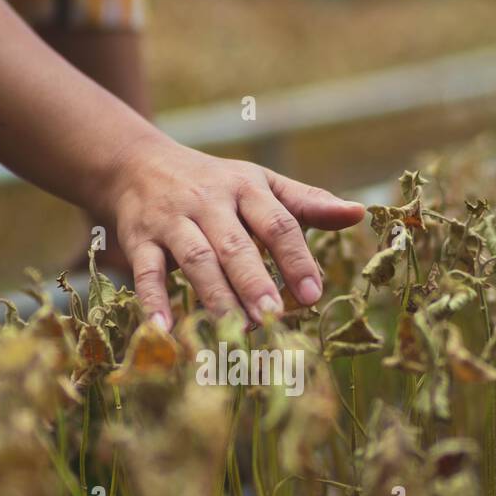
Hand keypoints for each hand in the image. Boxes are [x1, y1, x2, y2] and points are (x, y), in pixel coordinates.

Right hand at [101, 135, 366, 327]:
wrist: (137, 164)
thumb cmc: (214, 183)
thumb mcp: (260, 183)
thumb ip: (307, 202)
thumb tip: (358, 213)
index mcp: (246, 189)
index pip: (277, 223)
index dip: (296, 259)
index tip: (314, 293)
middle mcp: (209, 203)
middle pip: (235, 245)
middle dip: (255, 281)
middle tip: (274, 317)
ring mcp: (172, 222)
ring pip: (196, 260)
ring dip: (215, 296)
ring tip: (236, 329)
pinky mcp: (140, 241)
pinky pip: (147, 273)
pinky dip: (153, 302)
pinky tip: (163, 332)